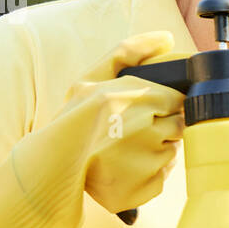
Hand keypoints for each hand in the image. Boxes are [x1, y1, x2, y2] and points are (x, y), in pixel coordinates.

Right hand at [46, 31, 186, 216]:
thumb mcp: (93, 76)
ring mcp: (147, 162)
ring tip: (125, 150)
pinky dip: (149, 174)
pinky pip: (162, 177)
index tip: (144, 111)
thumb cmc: (73, 116)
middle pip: (177, 126)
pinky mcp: (144, 189)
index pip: (177, 100)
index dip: (162, 105)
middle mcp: (147, 131)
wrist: (51, 163)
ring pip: (170, 151)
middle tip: (131, 131)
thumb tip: (167, 38)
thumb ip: (130, 52)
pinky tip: (127, 168)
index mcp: (139, 99)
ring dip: (155, 150)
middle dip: (159, 126)